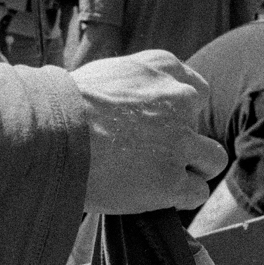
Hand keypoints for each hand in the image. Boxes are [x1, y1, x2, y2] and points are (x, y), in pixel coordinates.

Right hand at [72, 50, 228, 213]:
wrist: (51, 134)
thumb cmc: (62, 105)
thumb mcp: (103, 74)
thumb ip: (131, 84)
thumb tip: (128, 103)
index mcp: (162, 67)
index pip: (195, 89)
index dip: (179, 112)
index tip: (160, 125)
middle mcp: (179, 99)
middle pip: (201, 124)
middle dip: (186, 140)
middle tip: (155, 155)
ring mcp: (179, 141)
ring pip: (212, 159)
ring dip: (193, 170)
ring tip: (161, 179)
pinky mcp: (172, 179)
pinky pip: (197, 192)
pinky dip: (181, 197)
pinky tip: (156, 197)